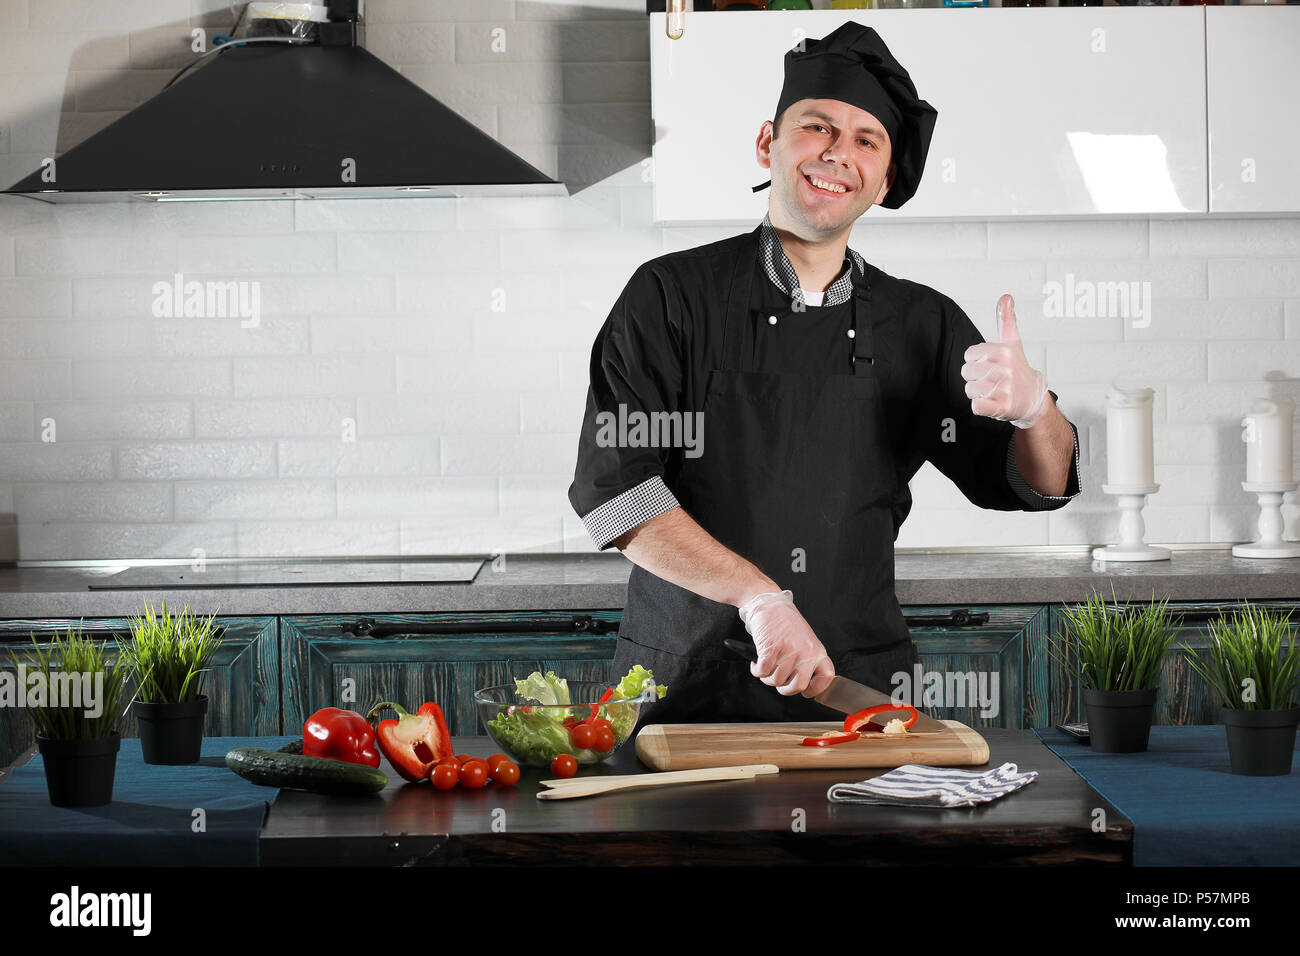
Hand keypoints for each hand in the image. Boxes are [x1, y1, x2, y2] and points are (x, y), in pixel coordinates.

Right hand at [737, 590, 834, 696]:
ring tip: (766, 666)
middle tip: (779, 682)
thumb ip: (807, 659)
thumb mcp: (805, 640)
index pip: (826, 677)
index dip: (816, 689)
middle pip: (798, 686)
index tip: (806, 691)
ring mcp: (788, 651)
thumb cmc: (785, 621)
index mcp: (817, 650)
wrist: (769, 603)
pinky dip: (757, 671)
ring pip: (776, 680)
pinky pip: (763, 672)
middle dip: (785, 689)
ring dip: (767, 677)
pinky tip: (757, 664)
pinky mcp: (770, 648)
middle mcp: (805, 652)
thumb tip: (802, 682)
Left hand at [960, 294, 1048, 428]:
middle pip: (966, 372)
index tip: (991, 364)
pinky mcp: (1002, 407)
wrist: (1034, 399)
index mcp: (1004, 351)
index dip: (976, 361)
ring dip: (978, 393)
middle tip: (992, 379)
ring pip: (969, 389)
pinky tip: (993, 402)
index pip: (969, 355)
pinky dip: (981, 407)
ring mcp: (1004, 389)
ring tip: (994, 391)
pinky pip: (976, 406)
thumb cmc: (1019, 369)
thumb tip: (1006, 297)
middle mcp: (1005, 369)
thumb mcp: (1013, 343)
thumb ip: (1006, 320)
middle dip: (975, 377)